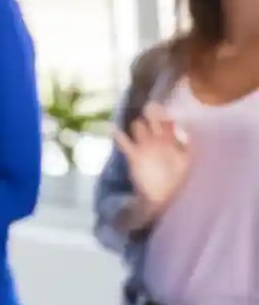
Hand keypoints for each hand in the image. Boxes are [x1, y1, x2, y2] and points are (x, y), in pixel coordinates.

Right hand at [114, 102, 190, 219]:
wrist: (159, 197)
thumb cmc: (175, 181)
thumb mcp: (186, 163)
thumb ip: (187, 148)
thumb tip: (190, 133)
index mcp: (171, 141)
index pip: (169, 122)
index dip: (169, 115)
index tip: (170, 110)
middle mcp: (157, 140)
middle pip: (152, 120)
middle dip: (152, 113)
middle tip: (151, 107)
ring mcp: (144, 146)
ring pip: (138, 126)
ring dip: (139, 125)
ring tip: (140, 124)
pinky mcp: (133, 155)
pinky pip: (123, 142)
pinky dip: (117, 135)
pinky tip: (114, 130)